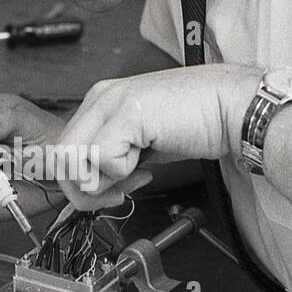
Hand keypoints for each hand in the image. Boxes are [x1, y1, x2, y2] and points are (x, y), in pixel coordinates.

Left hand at [53, 64, 259, 208]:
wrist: (233, 108)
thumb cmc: (197, 122)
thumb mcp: (142, 141)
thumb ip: (112, 157)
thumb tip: (90, 185)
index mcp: (101, 101)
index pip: (63, 150)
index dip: (80, 181)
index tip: (110, 190)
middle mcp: (101, 98)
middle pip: (59, 158)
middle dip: (84, 189)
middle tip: (117, 193)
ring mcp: (112, 103)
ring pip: (73, 160)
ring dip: (102, 182)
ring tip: (133, 177)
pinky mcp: (127, 114)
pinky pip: (102, 159)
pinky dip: (123, 173)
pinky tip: (147, 163)